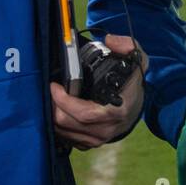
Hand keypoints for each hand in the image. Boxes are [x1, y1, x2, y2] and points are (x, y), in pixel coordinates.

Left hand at [50, 34, 147, 149]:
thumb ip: (128, 46)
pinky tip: (57, 111)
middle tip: (48, 90)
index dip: (64, 101)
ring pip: (64, 133)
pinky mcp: (90, 144)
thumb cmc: (131, 84)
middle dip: (53, 106)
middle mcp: (106, 129)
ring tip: (50, 99)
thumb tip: (110, 41)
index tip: (54, 85)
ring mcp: (98, 139)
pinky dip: (58, 126)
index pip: (84, 113)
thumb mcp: (137, 60)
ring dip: (53, 115)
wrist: (135, 106)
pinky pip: (67, 139)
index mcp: (116, 111)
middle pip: (68, 123)